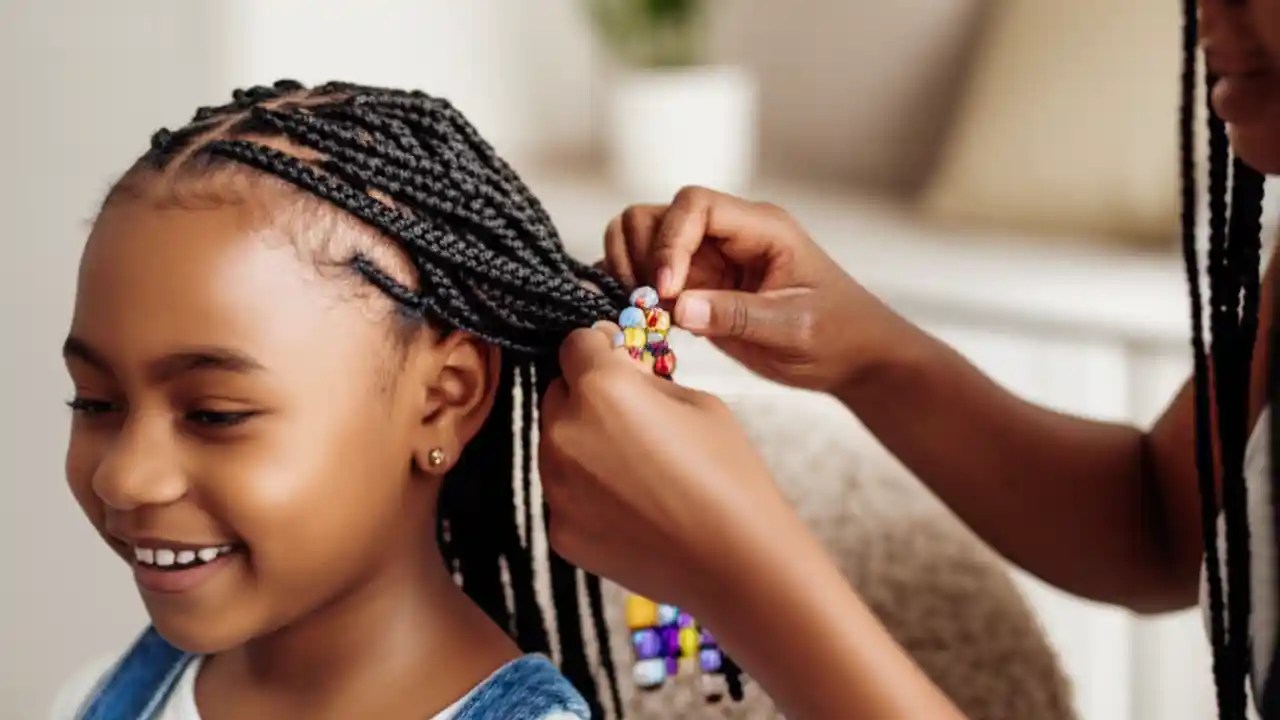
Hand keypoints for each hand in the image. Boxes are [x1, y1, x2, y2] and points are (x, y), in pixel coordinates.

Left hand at [538, 322, 792, 607]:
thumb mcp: (698, 402)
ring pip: (555, 445)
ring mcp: (556, 487)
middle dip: (585, 396)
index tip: (613, 356)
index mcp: (601, 389)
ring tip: (634, 468)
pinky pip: (564, 493)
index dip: (596, 347)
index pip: (574, 344)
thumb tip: (621, 371)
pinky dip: (586, 492)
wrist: (736, 563)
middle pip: (558, 395)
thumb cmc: (729, 474)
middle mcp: (563, 433)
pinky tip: (631, 507)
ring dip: (582, 444)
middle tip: (629, 417)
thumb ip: (646, 381)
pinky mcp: (559, 530)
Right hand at [602, 186, 905, 391]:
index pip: (694, 205)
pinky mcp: (697, 288)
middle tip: (648, 305)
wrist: (852, 357)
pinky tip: (642, 323)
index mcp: (759, 228)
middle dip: (640, 257)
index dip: (670, 241)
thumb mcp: (793, 327)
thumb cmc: (836, 334)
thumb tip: (676, 306)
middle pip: (655, 216)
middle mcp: (727, 235)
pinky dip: (633, 294)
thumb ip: (735, 315)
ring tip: (646, 315)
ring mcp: (708, 260)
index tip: (666, 290)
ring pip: (642, 241)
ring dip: (631, 274)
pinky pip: (648, 277)